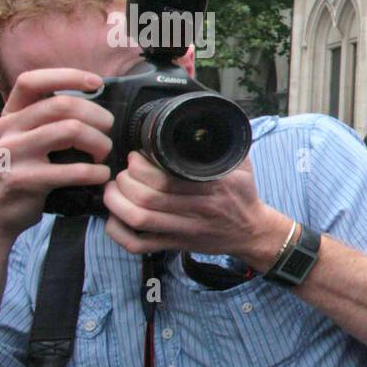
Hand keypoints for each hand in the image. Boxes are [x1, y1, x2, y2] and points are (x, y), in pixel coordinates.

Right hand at [0, 68, 112, 241]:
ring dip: (100, 143)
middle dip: (97, 116)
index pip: (32, 81)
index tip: (96, 82)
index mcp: (9, 114)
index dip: (67, 76)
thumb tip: (91, 103)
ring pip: (72, 131)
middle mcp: (7, 128)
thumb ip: (44, 120)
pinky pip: (74, 170)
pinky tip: (100, 175)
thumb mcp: (22, 138)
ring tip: (103, 155)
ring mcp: (13, 153)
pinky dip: (97, 172)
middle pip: (63, 105)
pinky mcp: (24, 180)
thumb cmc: (20, 171)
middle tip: (107, 131)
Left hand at [102, 151, 289, 265]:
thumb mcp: (242, 165)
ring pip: (139, 220)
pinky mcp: (176, 245)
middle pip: (146, 198)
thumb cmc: (244, 196)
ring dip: (117, 203)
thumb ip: (224, 144)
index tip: (136, 157)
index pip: (166, 179)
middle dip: (125, 181)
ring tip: (113, 190)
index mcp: (212, 188)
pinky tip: (115, 218)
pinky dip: (119, 233)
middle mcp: (196, 210)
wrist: (253, 232)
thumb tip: (204, 121)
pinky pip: (139, 245)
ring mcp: (184, 230)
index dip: (140, 167)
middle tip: (123, 172)